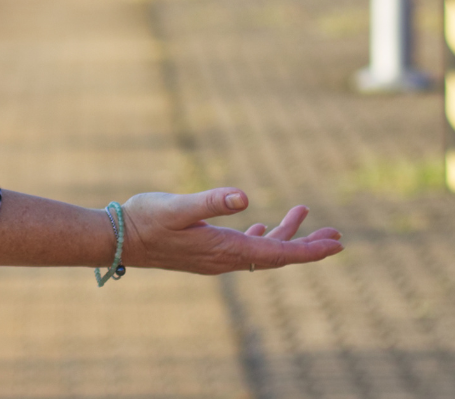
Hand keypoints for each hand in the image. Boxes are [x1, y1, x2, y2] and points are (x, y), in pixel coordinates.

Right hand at [121, 188, 340, 274]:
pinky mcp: (205, 251)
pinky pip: (243, 247)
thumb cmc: (145, 219)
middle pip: (277, 254)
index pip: (277, 252)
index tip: (337, 244)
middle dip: (307, 245)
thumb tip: (243, 196)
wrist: (117, 239)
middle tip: (338, 236)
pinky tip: (262, 225)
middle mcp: (224, 258)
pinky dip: (260, 236)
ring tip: (304, 214)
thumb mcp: (178, 206)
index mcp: (225, 248)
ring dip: (285, 235)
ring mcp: (215, 257)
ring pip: (261, 249)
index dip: (309, 249)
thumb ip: (210, 202)